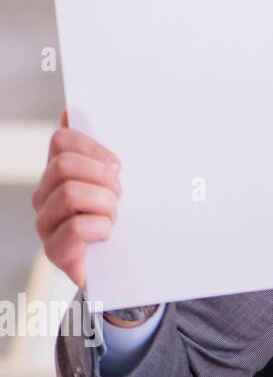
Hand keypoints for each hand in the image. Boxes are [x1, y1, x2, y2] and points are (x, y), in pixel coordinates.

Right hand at [31, 107, 121, 293]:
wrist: (123, 266)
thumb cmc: (119, 217)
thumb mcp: (114, 179)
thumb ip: (96, 149)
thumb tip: (70, 110)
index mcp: (57, 173)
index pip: (62, 141)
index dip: (93, 147)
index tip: (117, 164)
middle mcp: (44, 195)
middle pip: (65, 165)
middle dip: (102, 177)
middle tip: (119, 194)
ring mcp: (46, 223)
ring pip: (71, 193)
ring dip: (105, 204)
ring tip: (113, 217)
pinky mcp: (55, 251)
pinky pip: (77, 226)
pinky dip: (102, 228)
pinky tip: (108, 235)